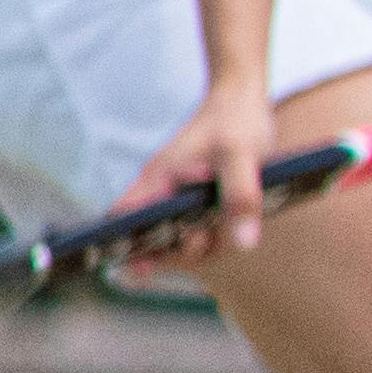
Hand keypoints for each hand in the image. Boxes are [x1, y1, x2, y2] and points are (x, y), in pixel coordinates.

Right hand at [123, 75, 280, 267]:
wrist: (244, 101)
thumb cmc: (234, 121)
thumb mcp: (241, 156)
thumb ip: (241, 195)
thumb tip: (244, 243)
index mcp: (158, 179)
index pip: (127, 218)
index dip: (128, 247)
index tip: (139, 271)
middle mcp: (165, 194)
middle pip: (159, 241)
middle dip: (184, 251)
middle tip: (205, 237)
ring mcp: (183, 201)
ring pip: (188, 241)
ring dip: (210, 245)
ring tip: (232, 227)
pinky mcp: (203, 205)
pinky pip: (208, 233)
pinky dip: (223, 236)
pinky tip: (240, 225)